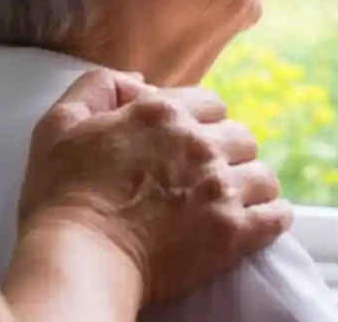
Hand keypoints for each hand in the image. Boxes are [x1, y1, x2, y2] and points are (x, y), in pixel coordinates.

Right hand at [16, 69, 292, 303]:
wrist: (78, 258)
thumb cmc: (62, 195)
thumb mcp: (60, 124)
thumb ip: (99, 87)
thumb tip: (139, 80)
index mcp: (163, 114)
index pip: (210, 104)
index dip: (201, 122)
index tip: (188, 144)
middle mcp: (200, 144)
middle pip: (242, 137)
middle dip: (229, 152)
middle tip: (208, 175)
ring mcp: (221, 188)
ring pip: (263, 175)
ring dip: (251, 185)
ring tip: (232, 200)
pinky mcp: (233, 232)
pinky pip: (276, 216)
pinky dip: (272, 218)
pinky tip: (258, 223)